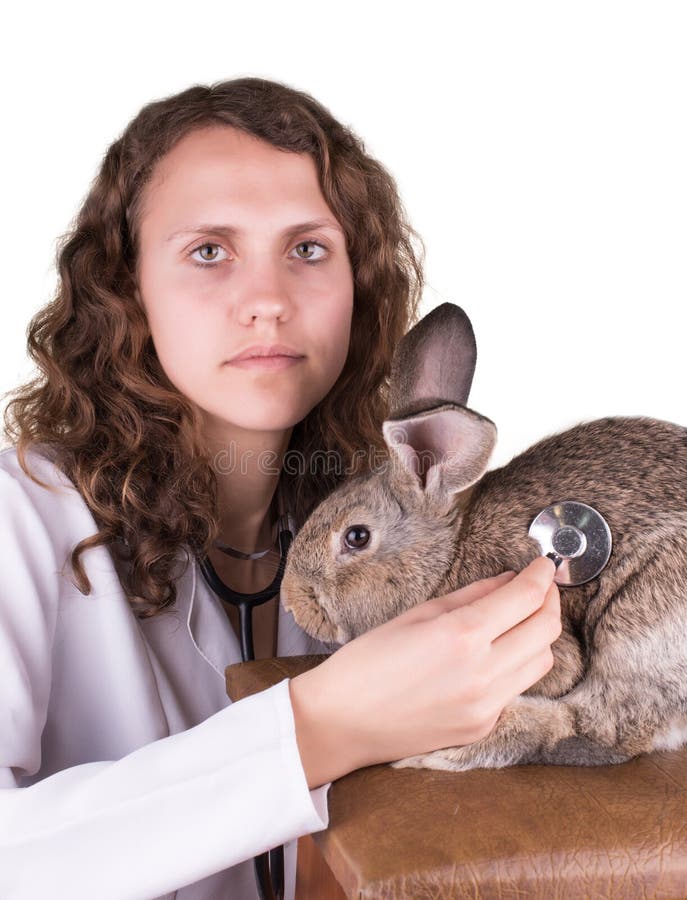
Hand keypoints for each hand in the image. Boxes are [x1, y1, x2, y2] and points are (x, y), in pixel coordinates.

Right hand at [289, 556, 560, 787]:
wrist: (341, 722)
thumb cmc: (367, 663)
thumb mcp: (417, 614)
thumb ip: (469, 596)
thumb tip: (507, 582)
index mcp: (461, 636)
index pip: (525, 599)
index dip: (541, 576)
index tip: (543, 566)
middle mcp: (482, 673)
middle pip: (545, 631)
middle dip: (549, 602)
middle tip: (541, 587)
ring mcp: (486, 705)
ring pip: (541, 663)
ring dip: (539, 636)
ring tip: (523, 619)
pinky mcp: (482, 727)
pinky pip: (515, 689)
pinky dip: (514, 666)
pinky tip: (496, 654)